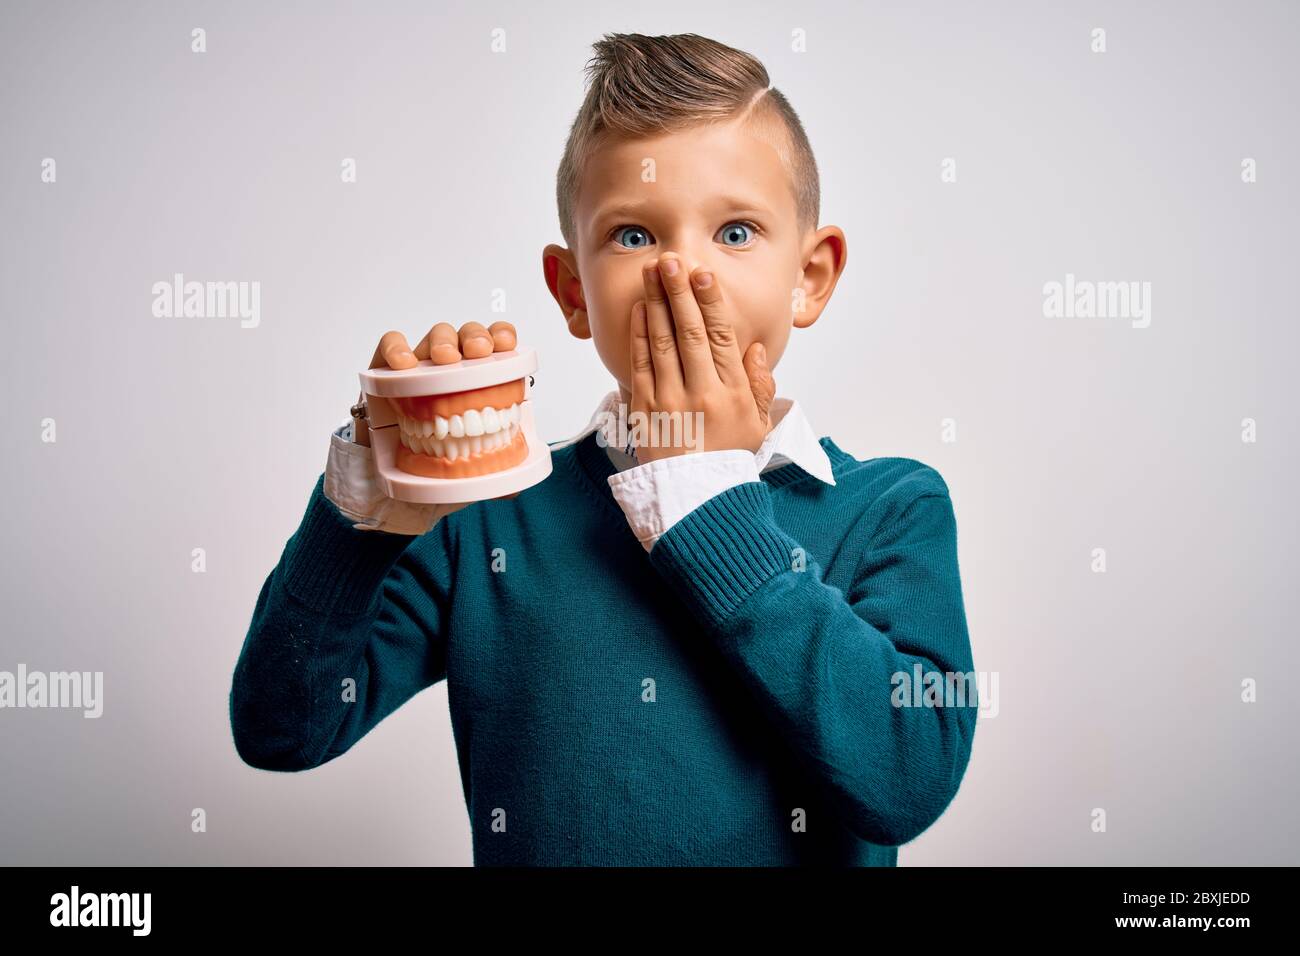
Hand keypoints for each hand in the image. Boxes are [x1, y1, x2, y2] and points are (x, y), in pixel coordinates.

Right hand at [356, 320, 520, 503]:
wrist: (389, 476)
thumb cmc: (434, 461)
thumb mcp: (468, 469)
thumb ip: (493, 476)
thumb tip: (511, 491)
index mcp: (479, 380)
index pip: (494, 343)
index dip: (500, 335)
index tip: (506, 345)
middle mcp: (452, 368)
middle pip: (466, 335)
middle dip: (475, 337)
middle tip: (479, 353)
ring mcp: (420, 367)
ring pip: (435, 336)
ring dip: (443, 341)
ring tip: (446, 359)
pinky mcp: (385, 371)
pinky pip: (389, 346)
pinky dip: (396, 348)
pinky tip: (404, 363)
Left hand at [629, 254, 774, 464]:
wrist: (696, 499)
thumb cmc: (728, 458)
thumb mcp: (758, 424)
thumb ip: (760, 385)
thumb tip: (753, 348)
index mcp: (732, 394)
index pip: (720, 337)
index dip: (710, 302)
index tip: (703, 274)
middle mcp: (700, 393)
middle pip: (688, 332)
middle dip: (679, 292)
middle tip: (671, 259)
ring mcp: (669, 401)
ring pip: (662, 342)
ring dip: (657, 303)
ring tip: (652, 272)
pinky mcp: (644, 410)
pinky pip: (640, 365)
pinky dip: (640, 335)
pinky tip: (641, 309)